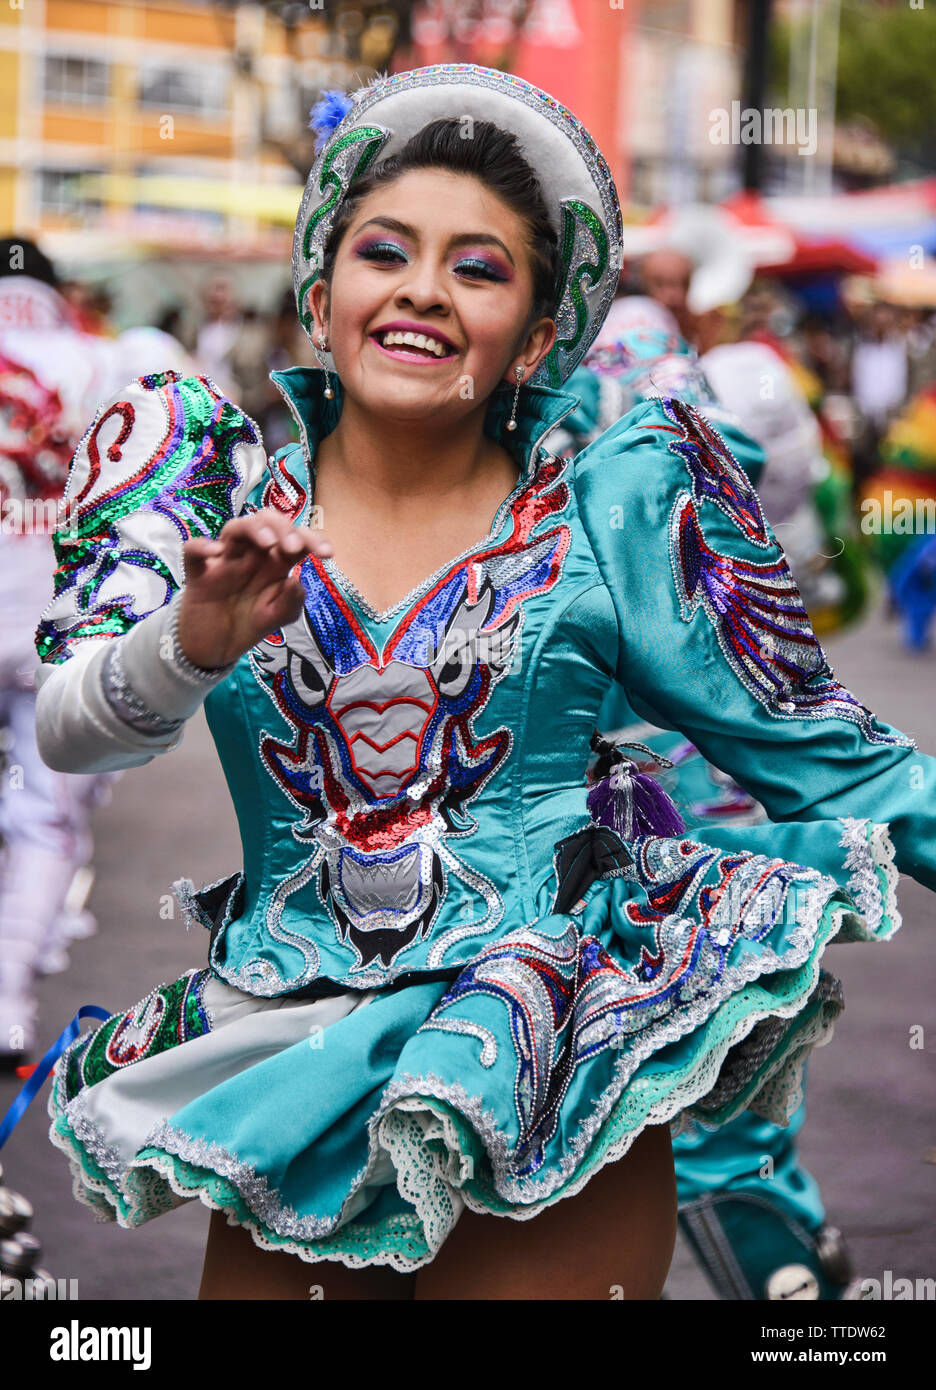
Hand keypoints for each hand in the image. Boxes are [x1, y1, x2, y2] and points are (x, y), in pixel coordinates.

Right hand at [177, 508, 332, 668]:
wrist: (214, 647)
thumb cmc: (248, 623)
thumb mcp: (276, 618)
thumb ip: (290, 603)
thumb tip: (296, 579)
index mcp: (275, 563)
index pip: (296, 539)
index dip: (313, 540)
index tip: (327, 554)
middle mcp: (252, 556)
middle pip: (267, 523)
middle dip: (284, 528)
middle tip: (292, 548)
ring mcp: (225, 561)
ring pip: (235, 528)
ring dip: (254, 528)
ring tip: (268, 543)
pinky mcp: (199, 573)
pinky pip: (193, 550)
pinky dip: (202, 546)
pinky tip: (216, 552)